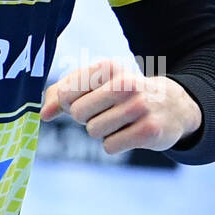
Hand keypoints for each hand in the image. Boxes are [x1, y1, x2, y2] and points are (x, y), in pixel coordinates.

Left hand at [41, 58, 201, 155]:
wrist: (171, 105)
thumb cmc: (121, 93)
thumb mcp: (94, 84)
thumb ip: (61, 94)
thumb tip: (43, 115)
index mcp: (107, 68)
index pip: (65, 94)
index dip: (68, 104)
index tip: (84, 100)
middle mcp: (125, 83)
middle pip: (77, 114)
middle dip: (86, 118)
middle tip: (107, 111)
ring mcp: (139, 107)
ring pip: (93, 131)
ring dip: (102, 132)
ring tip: (120, 120)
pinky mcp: (149, 131)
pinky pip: (110, 147)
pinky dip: (115, 144)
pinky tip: (130, 132)